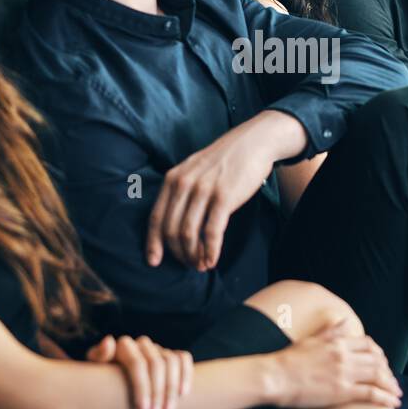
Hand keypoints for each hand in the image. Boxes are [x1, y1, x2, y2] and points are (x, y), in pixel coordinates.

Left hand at [86, 334, 192, 408]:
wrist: (113, 378)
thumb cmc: (101, 377)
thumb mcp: (94, 369)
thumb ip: (98, 356)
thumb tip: (109, 342)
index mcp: (124, 346)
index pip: (138, 364)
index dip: (143, 388)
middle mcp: (143, 344)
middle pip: (157, 366)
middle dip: (158, 395)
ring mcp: (158, 348)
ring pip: (172, 363)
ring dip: (172, 391)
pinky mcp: (171, 354)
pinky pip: (183, 358)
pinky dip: (186, 374)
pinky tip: (183, 394)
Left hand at [146, 111, 306, 270]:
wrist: (254, 142)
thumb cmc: (225, 160)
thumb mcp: (194, 169)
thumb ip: (182, 190)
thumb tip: (173, 221)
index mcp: (173, 178)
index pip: (155, 217)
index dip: (153, 242)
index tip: (153, 261)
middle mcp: (184, 184)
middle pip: (170, 229)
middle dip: (177, 253)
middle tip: (188, 265)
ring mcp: (203, 190)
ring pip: (188, 233)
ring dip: (193, 255)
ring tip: (200, 266)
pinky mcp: (224, 197)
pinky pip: (211, 231)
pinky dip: (210, 250)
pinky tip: (212, 260)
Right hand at [268, 318, 402, 408]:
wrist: (275, 377)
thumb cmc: (288, 359)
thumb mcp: (311, 339)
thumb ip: (330, 330)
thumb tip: (344, 319)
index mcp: (337, 342)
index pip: (367, 344)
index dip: (378, 352)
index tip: (381, 360)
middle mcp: (344, 355)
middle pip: (376, 360)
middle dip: (387, 370)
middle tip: (391, 379)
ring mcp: (344, 373)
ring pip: (378, 375)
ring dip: (391, 384)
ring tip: (397, 392)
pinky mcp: (342, 391)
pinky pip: (371, 394)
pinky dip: (385, 398)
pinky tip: (393, 403)